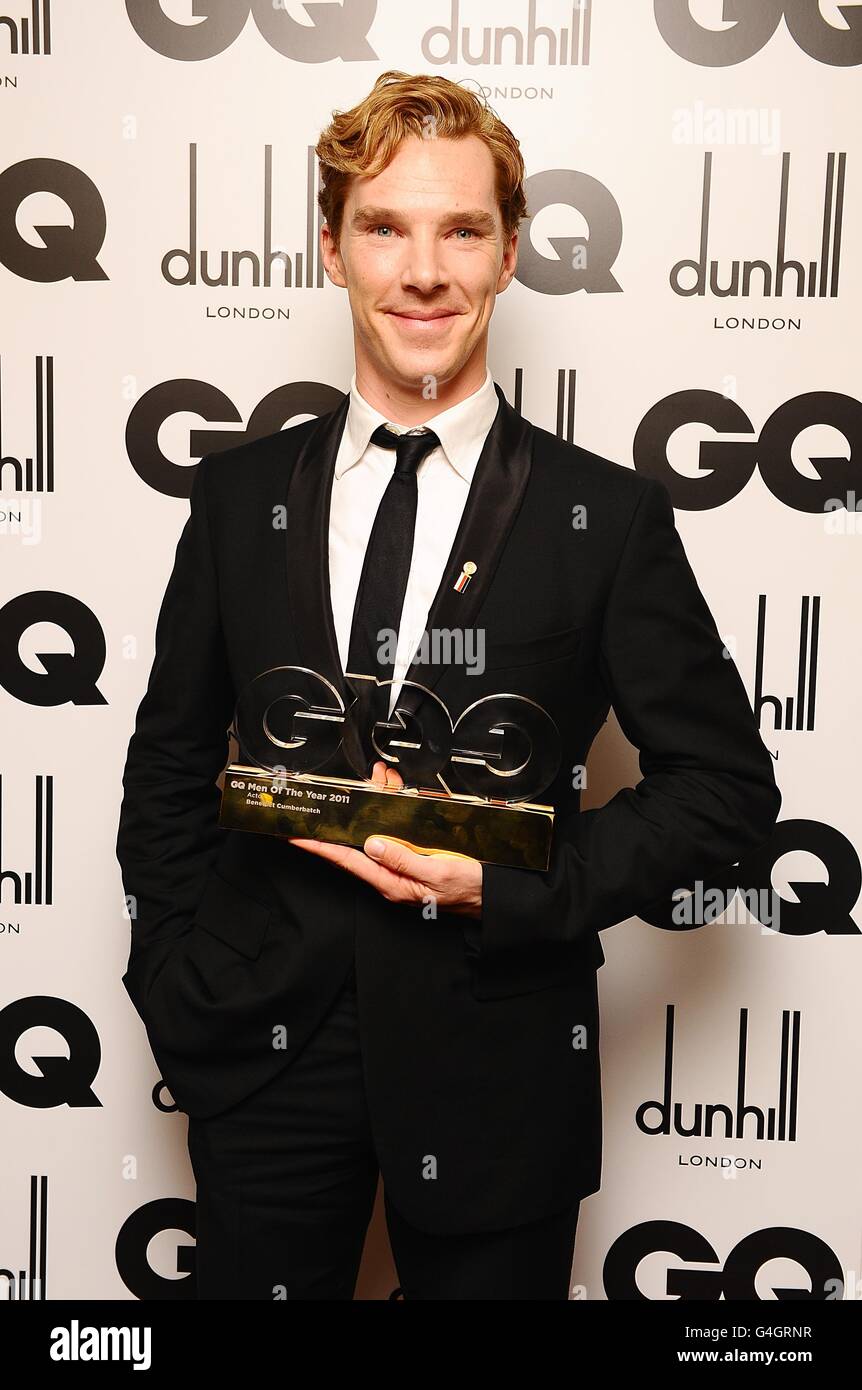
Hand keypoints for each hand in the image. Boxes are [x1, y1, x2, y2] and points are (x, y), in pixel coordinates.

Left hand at [286, 760, 482, 918]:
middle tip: (347, 787)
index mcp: (392, 883)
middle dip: (352, 811)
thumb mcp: (438, 874)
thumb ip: (404, 860)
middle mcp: (392, 875)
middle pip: (359, 840)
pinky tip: (396, 791)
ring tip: (380, 778)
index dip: (319, 847)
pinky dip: (395, 807)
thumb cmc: (470, 890)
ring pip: (379, 829)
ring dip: (378, 802)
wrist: (495, 894)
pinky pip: (397, 830)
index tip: (295, 836)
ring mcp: (403, 865)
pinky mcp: (415, 856)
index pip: (346, 861)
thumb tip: (373, 845)